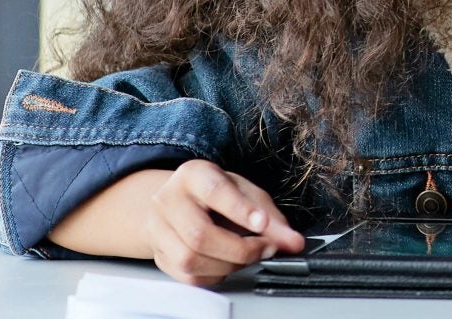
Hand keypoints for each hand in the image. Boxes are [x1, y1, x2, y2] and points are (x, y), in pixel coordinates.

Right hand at [143, 158, 304, 285]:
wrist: (175, 203)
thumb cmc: (214, 193)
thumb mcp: (244, 191)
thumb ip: (270, 216)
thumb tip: (293, 242)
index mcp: (193, 175)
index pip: (214, 191)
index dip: (240, 210)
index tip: (263, 224)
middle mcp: (168, 200)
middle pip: (200, 235)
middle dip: (241, 249)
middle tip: (267, 248)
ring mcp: (158, 230)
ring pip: (191, 260)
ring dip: (229, 265)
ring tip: (249, 256)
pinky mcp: (160, 255)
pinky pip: (188, 276)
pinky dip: (215, 275)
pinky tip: (228, 264)